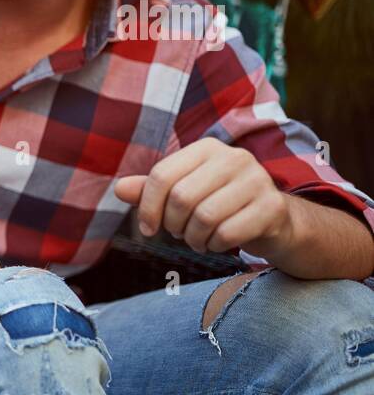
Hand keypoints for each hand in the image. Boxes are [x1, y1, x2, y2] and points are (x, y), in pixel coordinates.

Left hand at [113, 138, 294, 255]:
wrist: (274, 220)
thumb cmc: (219, 204)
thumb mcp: (184, 193)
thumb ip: (151, 190)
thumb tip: (119, 188)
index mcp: (207, 148)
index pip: (161, 175)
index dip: (147, 207)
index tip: (148, 228)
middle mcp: (234, 157)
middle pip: (181, 197)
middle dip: (173, 225)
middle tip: (179, 233)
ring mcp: (257, 180)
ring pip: (204, 217)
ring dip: (194, 238)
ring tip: (198, 240)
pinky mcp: (272, 207)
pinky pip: (228, 233)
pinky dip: (215, 245)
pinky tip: (218, 243)